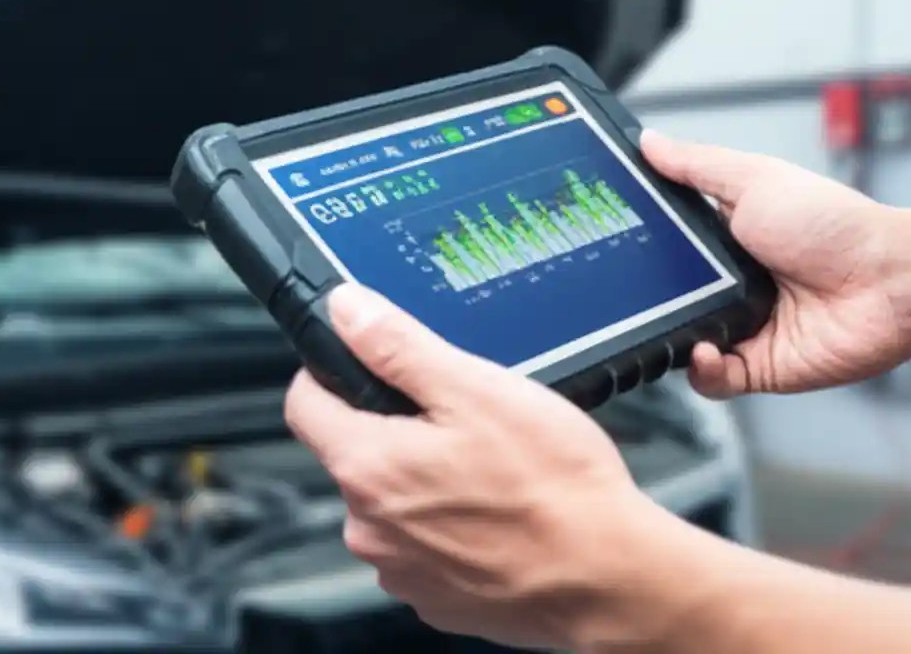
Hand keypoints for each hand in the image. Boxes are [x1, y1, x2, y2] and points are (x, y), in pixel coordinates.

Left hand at [283, 284, 669, 648]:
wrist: (608, 578)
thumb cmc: (553, 487)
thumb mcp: (476, 389)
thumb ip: (398, 347)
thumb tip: (347, 311)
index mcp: (368, 466)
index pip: (303, 404)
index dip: (331, 372)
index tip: (367, 363)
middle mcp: (369, 527)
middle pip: (355, 454)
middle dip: (399, 431)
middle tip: (465, 421)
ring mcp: (401, 569)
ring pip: (394, 504)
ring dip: (428, 484)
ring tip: (494, 473)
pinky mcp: (436, 599)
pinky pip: (426, 548)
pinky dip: (453, 529)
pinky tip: (500, 516)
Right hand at [641, 130, 910, 395]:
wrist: (889, 280)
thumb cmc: (835, 225)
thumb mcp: (753, 179)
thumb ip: (697, 165)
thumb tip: (649, 141)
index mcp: (730, 240)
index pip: (670, 249)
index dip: (643, 249)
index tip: (613, 245)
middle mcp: (736, 286)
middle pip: (670, 298)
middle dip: (647, 300)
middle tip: (628, 294)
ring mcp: (748, 328)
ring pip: (686, 342)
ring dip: (674, 338)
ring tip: (674, 324)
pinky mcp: (762, 367)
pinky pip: (714, 380)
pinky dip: (702, 371)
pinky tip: (705, 351)